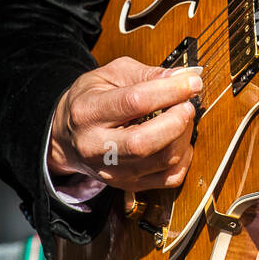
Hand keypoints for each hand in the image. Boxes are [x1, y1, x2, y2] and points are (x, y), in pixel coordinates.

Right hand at [48, 56, 202, 192]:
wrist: (66, 135)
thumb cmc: (91, 100)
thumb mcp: (110, 75)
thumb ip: (146, 75)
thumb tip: (182, 78)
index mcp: (88, 112)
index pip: (134, 102)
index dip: (170, 91)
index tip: (192, 82)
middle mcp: (95, 146)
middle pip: (144, 142)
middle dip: (176, 121)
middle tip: (187, 105)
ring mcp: (111, 170)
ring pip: (161, 161)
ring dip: (183, 137)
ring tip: (182, 118)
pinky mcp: (127, 184)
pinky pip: (168, 178)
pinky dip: (183, 159)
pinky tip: (179, 141)